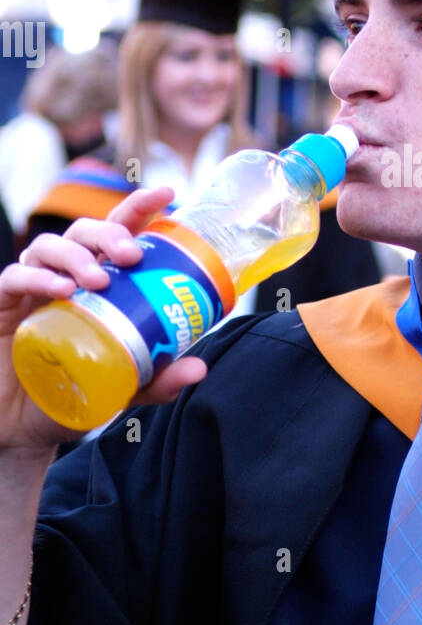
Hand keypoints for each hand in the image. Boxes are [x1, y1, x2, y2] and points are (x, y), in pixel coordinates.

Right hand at [0, 187, 207, 451]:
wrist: (24, 430)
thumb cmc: (75, 396)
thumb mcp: (125, 390)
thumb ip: (159, 379)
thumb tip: (199, 367)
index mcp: (98, 285)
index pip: (117, 233)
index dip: (139, 208)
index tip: (168, 193)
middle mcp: (65, 277)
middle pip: (84, 231)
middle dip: (110, 232)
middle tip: (132, 255)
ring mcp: (32, 290)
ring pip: (48, 247)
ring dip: (76, 256)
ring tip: (99, 279)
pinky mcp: (2, 307)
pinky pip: (15, 278)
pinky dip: (38, 278)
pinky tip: (61, 291)